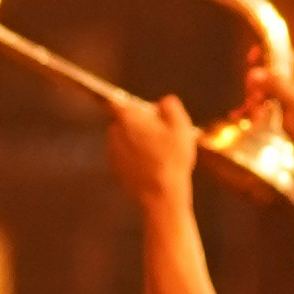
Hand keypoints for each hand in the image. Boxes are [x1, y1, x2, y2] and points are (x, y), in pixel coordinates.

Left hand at [101, 88, 199, 203]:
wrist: (162, 193)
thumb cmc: (172, 157)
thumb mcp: (180, 125)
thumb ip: (170, 106)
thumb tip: (164, 102)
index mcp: (127, 116)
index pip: (119, 101)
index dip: (135, 105)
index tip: (145, 111)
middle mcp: (114, 132)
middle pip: (125, 120)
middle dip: (140, 124)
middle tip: (162, 134)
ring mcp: (112, 152)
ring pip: (125, 139)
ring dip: (138, 141)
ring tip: (160, 152)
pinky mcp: (115, 168)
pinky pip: (126, 157)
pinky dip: (136, 158)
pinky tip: (153, 165)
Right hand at [244, 36, 293, 178]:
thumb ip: (277, 85)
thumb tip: (253, 73)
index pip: (282, 53)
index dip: (265, 53)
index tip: (250, 58)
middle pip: (266, 71)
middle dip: (256, 82)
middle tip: (255, 97)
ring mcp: (285, 98)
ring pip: (261, 88)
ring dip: (253, 98)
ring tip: (254, 111)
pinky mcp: (277, 113)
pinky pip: (258, 104)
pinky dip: (250, 108)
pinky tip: (240, 115)